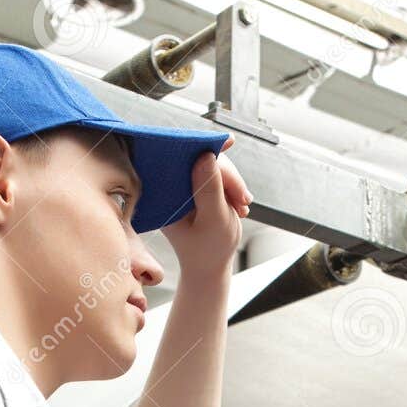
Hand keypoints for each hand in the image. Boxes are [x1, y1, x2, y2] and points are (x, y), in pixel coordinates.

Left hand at [160, 136, 249, 282]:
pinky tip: (239, 205)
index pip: (180, 160)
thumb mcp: (213, 220)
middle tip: (243, 198)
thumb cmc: (209, 249)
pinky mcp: (198, 187)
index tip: (227, 141)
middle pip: (200, 159)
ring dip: (233, 184)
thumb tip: (206, 156)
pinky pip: (218, 174)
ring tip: (242, 206)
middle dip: (227, 176)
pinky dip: (233, 188)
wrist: (211, 264)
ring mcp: (185, 186)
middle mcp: (171, 187)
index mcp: (163, 194)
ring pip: (214, 166)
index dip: (201, 146)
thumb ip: (208, 189)